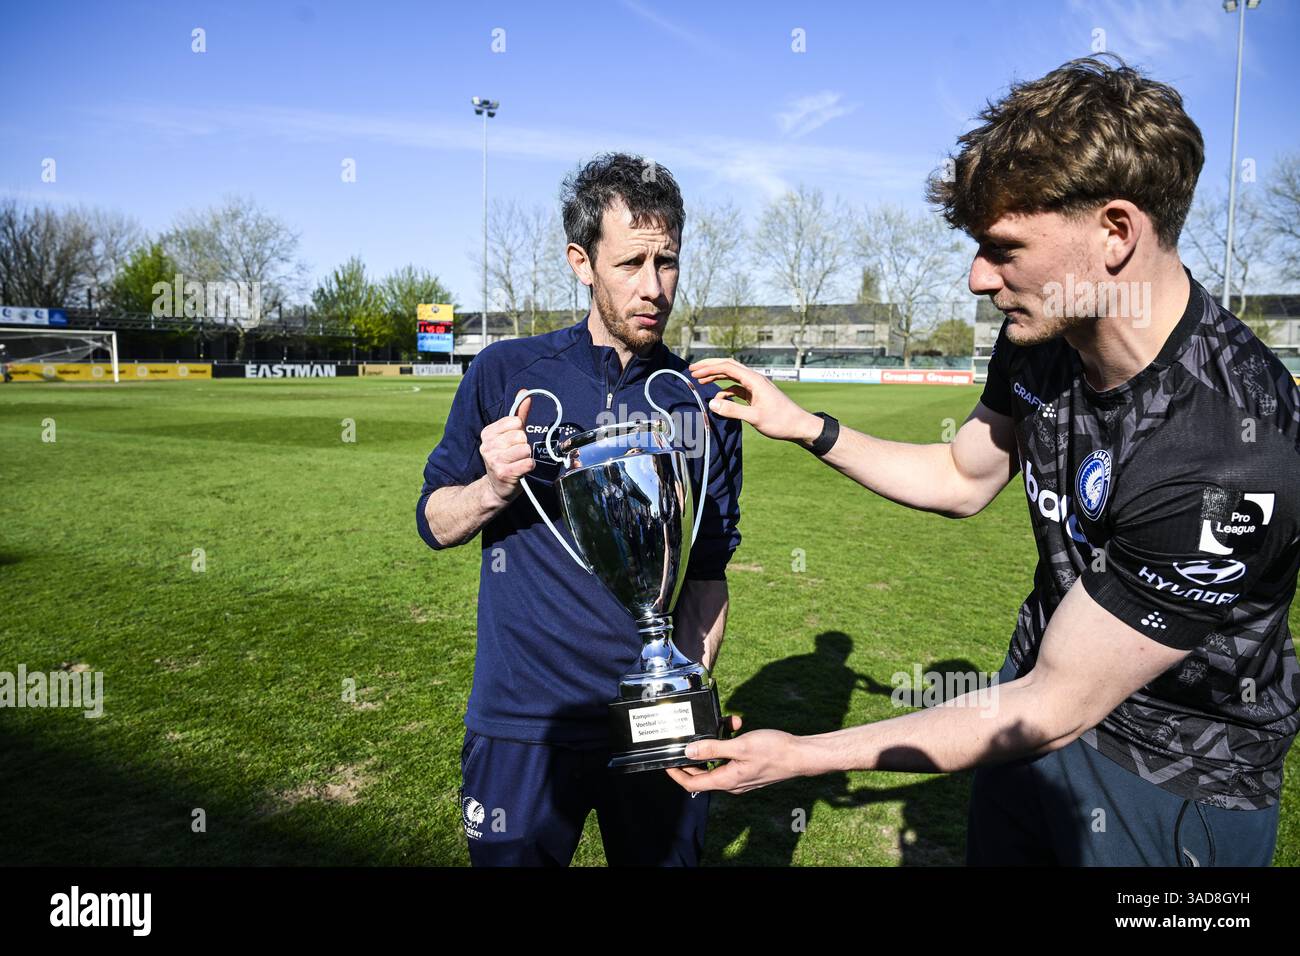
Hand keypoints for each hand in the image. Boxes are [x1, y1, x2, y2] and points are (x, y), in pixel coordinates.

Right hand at [479, 390, 535, 503]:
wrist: (497, 488)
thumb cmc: (506, 458)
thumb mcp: (510, 435)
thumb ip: (518, 414)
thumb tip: (524, 392)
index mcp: (488, 433)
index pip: (515, 422)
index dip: (519, 432)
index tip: (512, 442)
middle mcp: (488, 446)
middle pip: (521, 436)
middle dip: (524, 446)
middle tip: (515, 455)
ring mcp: (494, 460)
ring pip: (526, 449)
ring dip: (526, 457)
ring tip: (517, 462)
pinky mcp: (504, 473)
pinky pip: (528, 462)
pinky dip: (529, 466)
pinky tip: (520, 470)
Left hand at [665, 717, 808, 794]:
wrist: (802, 755)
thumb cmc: (774, 751)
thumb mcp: (739, 746)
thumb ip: (712, 749)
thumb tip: (688, 752)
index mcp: (727, 780)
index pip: (692, 784)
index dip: (676, 774)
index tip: (665, 762)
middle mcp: (732, 783)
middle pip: (702, 773)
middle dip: (695, 754)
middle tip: (687, 739)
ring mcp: (742, 778)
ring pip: (719, 762)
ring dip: (717, 743)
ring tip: (724, 725)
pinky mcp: (750, 770)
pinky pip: (732, 758)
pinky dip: (731, 743)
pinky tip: (738, 726)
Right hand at [689, 358, 822, 444]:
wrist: (799, 426)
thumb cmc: (781, 422)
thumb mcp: (755, 418)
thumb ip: (733, 410)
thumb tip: (712, 403)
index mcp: (754, 380)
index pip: (728, 367)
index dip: (709, 368)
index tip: (693, 372)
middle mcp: (754, 379)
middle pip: (729, 366)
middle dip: (710, 366)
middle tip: (693, 370)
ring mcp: (756, 386)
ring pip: (732, 376)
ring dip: (716, 376)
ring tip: (700, 381)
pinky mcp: (756, 395)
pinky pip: (737, 388)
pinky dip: (726, 390)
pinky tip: (718, 398)